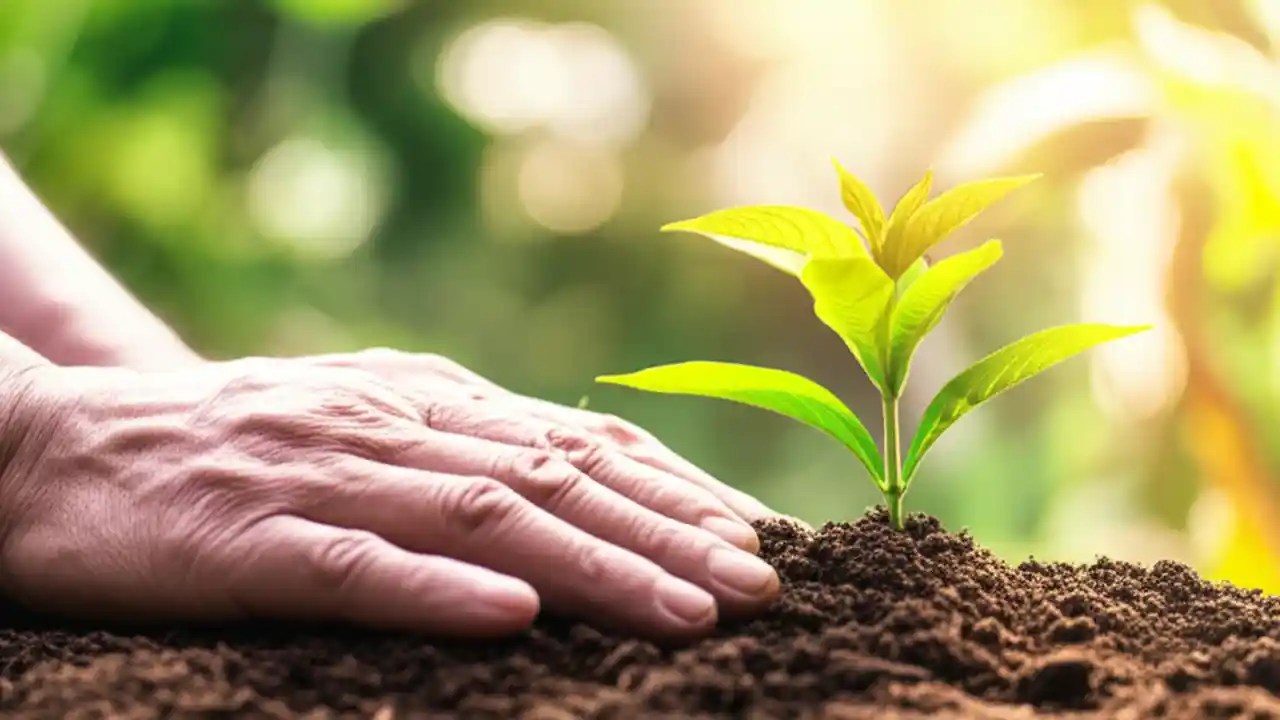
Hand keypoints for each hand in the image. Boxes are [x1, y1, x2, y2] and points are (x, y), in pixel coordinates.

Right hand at [0, 358, 778, 639]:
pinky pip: (355, 566)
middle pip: (557, 478)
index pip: (579, 439)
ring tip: (689, 613)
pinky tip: (512, 620)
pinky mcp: (248, 539)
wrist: (59, 449)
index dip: (678, 488)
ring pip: (484, 521)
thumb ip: (458, 449)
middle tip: (766, 583)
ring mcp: (324, 478)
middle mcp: (393, 427)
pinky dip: (437, 591)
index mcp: (425, 401)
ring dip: (596, 566)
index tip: (759, 536)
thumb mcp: (362, 429)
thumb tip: (575, 483)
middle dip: (671, 532)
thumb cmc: (227, 448)